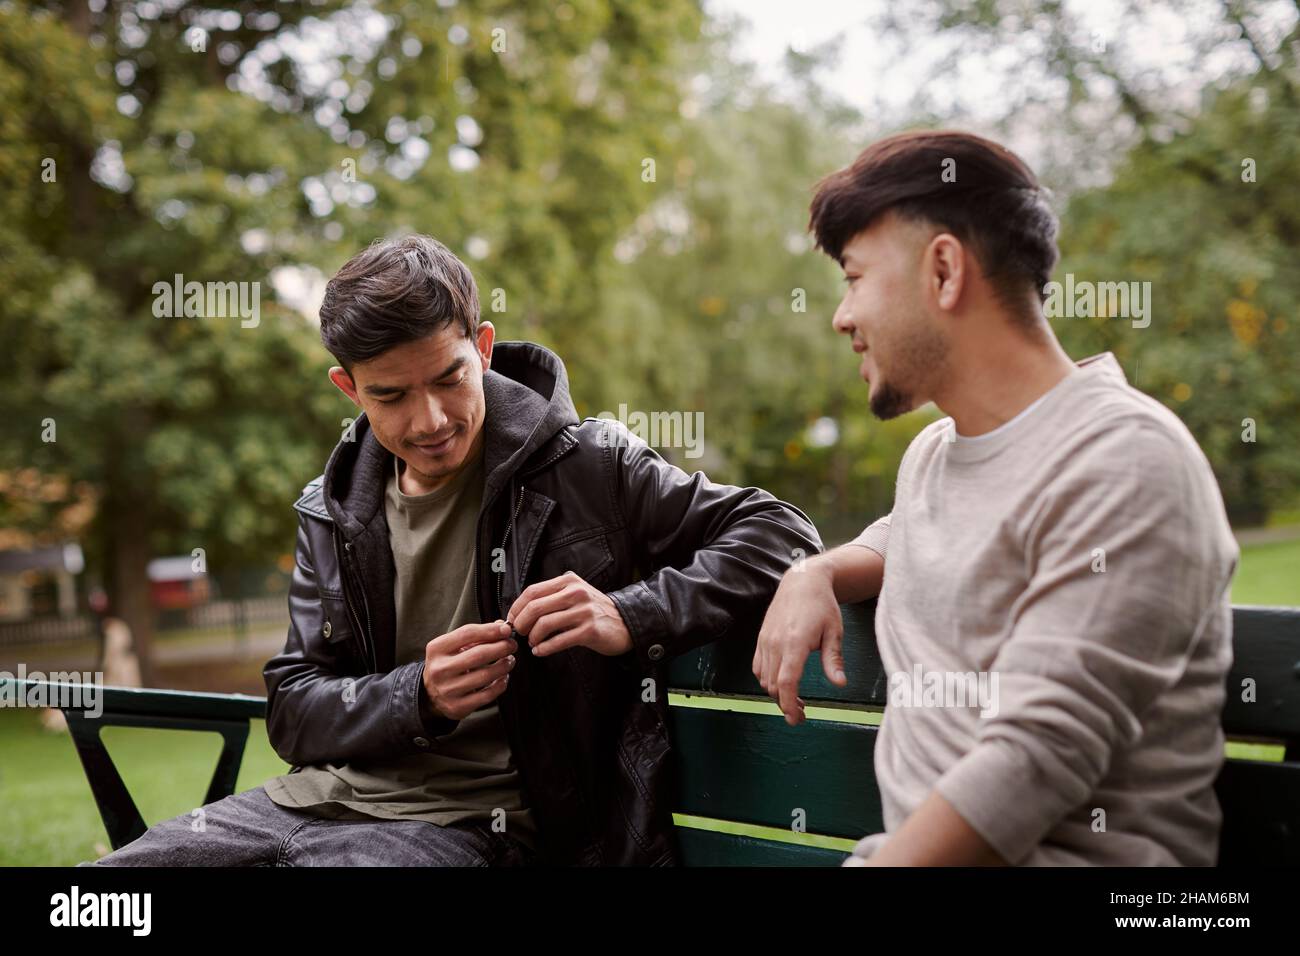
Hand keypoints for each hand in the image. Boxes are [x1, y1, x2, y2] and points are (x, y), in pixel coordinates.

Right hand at [422, 620, 516, 720]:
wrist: (430, 693)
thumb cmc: (447, 664)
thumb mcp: (453, 646)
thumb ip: (476, 635)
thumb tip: (501, 627)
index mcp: (437, 649)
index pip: (467, 633)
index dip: (490, 630)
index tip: (506, 629)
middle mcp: (440, 669)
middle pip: (479, 655)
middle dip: (501, 648)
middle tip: (512, 645)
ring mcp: (448, 690)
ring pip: (486, 675)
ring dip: (504, 666)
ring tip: (509, 660)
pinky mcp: (457, 707)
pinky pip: (487, 695)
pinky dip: (500, 684)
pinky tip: (503, 677)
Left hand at [507, 571, 632, 657]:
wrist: (625, 622)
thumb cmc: (593, 610)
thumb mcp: (574, 594)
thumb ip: (551, 598)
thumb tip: (518, 613)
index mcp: (568, 581)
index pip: (532, 591)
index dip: (517, 607)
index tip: (511, 619)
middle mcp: (576, 593)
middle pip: (535, 607)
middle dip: (521, 623)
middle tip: (519, 633)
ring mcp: (584, 611)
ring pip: (544, 624)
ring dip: (532, 638)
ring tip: (533, 643)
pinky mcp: (589, 631)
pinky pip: (558, 641)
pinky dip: (544, 648)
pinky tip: (540, 651)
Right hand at [754, 559, 845, 725]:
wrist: (802, 581)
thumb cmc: (822, 605)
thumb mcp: (834, 632)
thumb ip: (834, 660)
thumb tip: (840, 684)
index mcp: (794, 642)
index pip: (786, 682)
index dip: (789, 704)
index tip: (796, 718)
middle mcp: (775, 643)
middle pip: (773, 685)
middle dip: (785, 704)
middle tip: (802, 714)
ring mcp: (765, 641)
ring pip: (764, 679)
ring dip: (777, 694)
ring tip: (796, 700)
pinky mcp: (761, 639)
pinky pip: (757, 667)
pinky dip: (766, 680)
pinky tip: (782, 683)